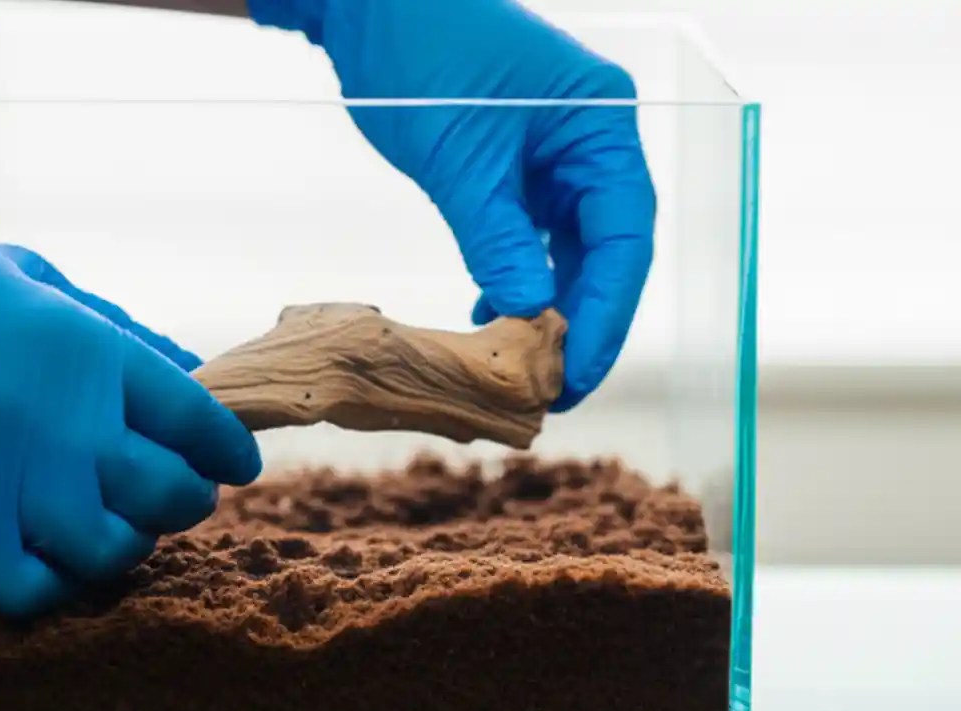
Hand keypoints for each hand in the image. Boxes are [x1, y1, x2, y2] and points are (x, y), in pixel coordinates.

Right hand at [0, 188, 260, 616]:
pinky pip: (37, 592)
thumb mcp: (30, 278)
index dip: (228, 450)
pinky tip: (46, 556)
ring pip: (115, 552)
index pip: (203, 422)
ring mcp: (14, 486)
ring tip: (108, 526)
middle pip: (173, 495)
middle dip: (185, 500)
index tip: (231, 463)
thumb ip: (114, 327)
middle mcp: (70, 426)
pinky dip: (53, 585)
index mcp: (93, 354)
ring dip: (123, 546)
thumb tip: (187, 365)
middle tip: (169, 494)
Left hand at [250, 0, 656, 408]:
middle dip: (581, 320)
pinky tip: (491, 313)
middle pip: (606, 248)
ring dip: (547, 304)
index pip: (626, 235)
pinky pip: (533, 233)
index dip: (608, 312)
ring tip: (522, 365)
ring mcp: (555, 151)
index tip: (580, 372)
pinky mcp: (518, 164)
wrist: (369, 5)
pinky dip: (516, 276)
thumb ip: (498, 236)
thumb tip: (529, 313)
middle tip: (553, 388)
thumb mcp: (459, 156)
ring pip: (569, 247)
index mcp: (600, 123)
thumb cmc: (421, 52)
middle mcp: (589, 139)